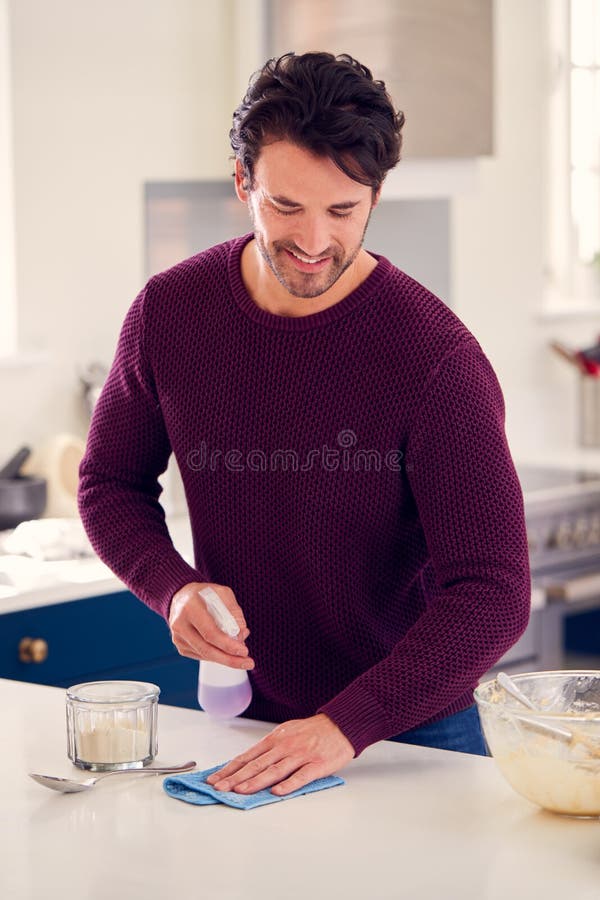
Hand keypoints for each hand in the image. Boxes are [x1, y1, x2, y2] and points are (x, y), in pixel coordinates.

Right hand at [168, 582, 253, 670]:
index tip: (244, 650)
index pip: (210, 633)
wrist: (181, 597)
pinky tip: (226, 650)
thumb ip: (234, 611)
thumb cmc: (204, 594)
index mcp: (190, 607)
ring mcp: (178, 637)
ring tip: (242, 656)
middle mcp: (180, 624)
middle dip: (229, 659)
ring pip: (205, 655)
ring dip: (225, 658)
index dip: (228, 645)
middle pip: (207, 649)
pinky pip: (202, 655)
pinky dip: (217, 655)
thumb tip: (242, 633)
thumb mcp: (222, 593)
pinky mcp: (180, 646)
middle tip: (247, 662)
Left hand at [205, 713, 354, 795]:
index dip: (229, 769)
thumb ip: (269, 749)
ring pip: (274, 770)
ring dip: (255, 781)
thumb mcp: (286, 733)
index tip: (213, 779)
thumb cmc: (311, 731)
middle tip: (219, 788)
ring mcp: (300, 755)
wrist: (341, 724)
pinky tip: (277, 792)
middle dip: (235, 778)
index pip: (247, 756)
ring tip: (240, 791)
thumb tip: (247, 764)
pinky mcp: (317, 764)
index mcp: (274, 740)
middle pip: (256, 764)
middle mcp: (284, 746)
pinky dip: (288, 784)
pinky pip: (301, 776)